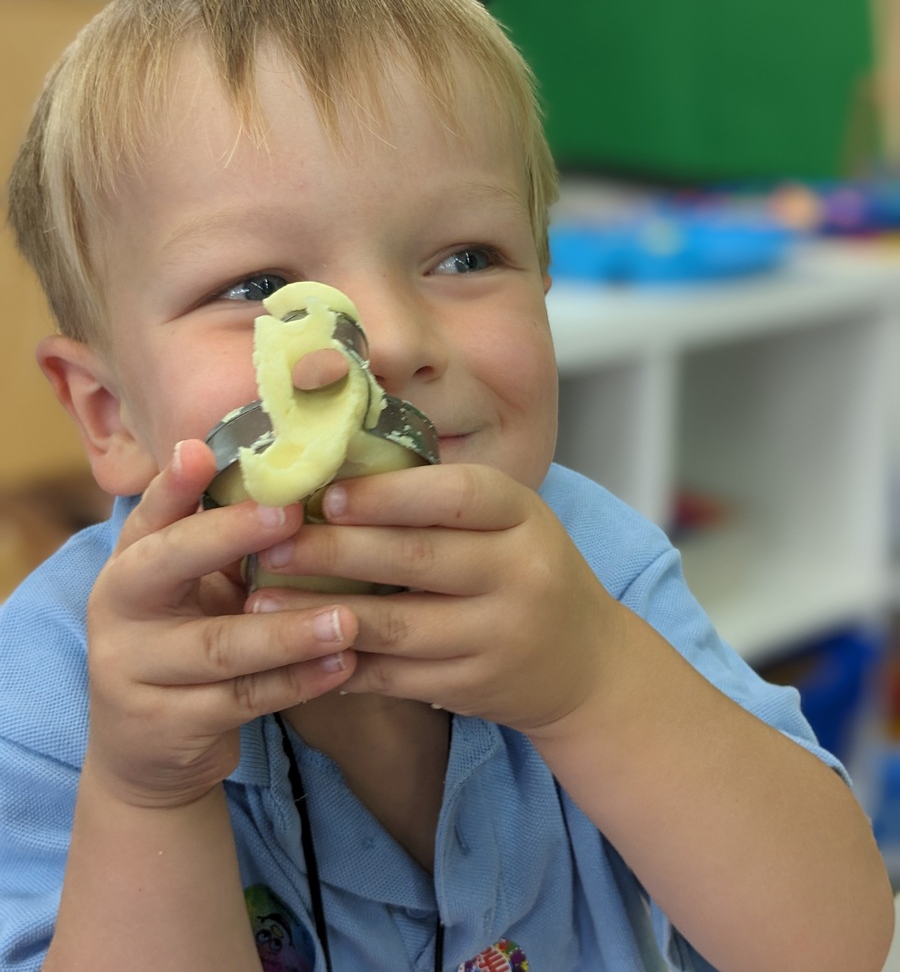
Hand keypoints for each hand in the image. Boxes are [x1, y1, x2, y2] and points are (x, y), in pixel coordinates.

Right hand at [84, 439, 356, 807]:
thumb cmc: (188, 644)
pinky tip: (343, 665)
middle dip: (231, 535)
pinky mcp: (164, 724)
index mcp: (131, 562)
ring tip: (347, 618)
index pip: (150, 513)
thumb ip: (228, 547)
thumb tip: (309, 488)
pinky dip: (297, 682)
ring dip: (289, 631)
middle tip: (292, 516)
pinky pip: (243, 699)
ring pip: (219, 646)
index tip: (202, 451)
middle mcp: (118, 608)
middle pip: (169, 565)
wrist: (143, 755)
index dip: (174, 484)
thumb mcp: (194, 590)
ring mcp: (133, 670)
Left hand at [254, 463, 618, 734]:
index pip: (456, 494)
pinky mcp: (479, 686)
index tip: (323, 496)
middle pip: (419, 557)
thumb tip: (337, 470)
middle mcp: (522, 572)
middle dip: (335, 551)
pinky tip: (300, 648)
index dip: (387, 494)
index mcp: (524, 514)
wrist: (586, 661)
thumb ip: (441, 500)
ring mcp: (502, 635)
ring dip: (324, 615)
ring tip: (262, 601)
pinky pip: (400, 677)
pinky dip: (346, 661)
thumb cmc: (526, 570)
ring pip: (401, 626)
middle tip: (271, 544)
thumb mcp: (508, 521)